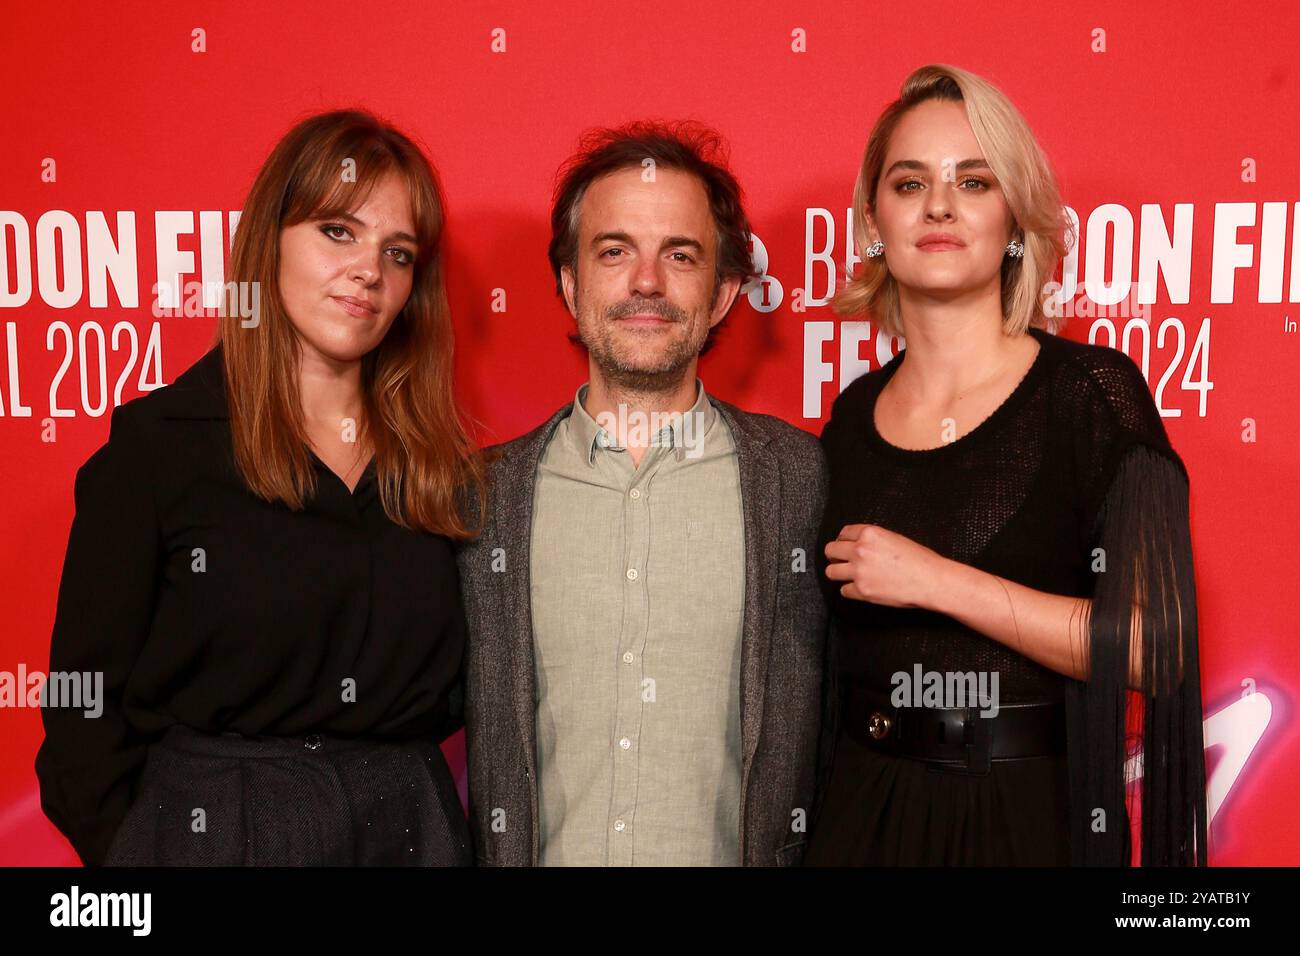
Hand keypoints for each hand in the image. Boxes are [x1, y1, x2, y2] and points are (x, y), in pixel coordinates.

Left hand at [823, 523, 948, 608]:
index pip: (843, 533)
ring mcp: (859, 572)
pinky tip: (859, 588)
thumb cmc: (920, 560)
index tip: (844, 545)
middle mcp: (860, 550)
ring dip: (837, 573)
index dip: (843, 540)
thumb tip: (859, 544)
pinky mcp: (862, 591)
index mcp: (870, 533)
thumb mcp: (895, 538)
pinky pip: (844, 590)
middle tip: (839, 560)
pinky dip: (850, 590)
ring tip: (845, 575)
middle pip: (830, 550)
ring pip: (831, 571)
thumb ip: (873, 539)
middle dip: (834, 555)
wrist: (931, 581)